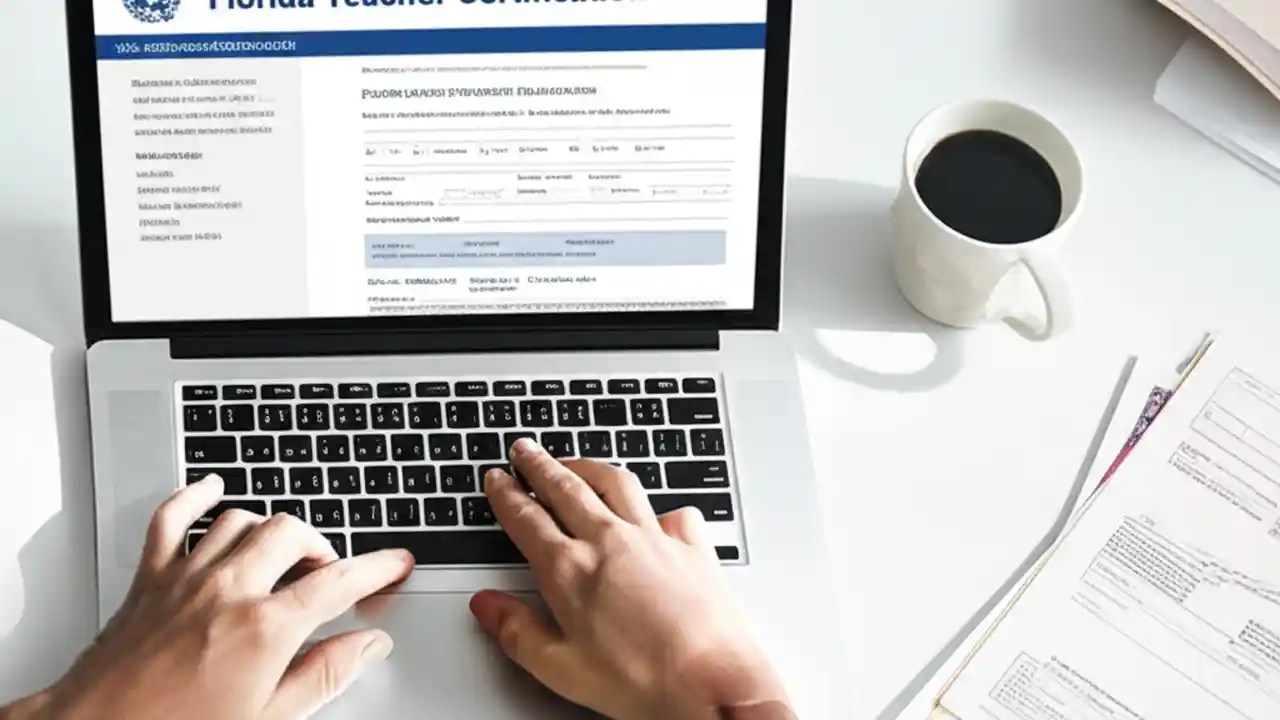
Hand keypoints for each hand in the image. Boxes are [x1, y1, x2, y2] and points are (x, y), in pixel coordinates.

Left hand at [8, 475, 413, 719]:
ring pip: (243, 519)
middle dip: (321, 547)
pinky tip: (211, 491)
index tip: (395, 564)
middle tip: (330, 572)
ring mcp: (186, 578)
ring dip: (270, 530)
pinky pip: (173, 517)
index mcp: (264, 629)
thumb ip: (325, 675)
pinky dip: (195, 497)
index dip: (376, 569)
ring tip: (283, 553)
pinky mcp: (149, 578)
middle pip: (293, 534)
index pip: (339, 581)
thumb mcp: (269, 719)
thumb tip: (367, 647)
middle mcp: (228, 590)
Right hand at [470, 440, 792, 719]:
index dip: (507, 495)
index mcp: (571, 570)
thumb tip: (487, 606)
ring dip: (589, 467)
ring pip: (616, 484)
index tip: (497, 479)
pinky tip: (653, 512)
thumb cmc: (644, 683)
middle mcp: (611, 542)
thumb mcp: (561, 668)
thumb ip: (518, 631)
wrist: (715, 685)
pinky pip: (669, 511)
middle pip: (566, 488)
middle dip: (541, 465)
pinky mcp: (691, 545)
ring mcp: (654, 537)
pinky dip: (655, 506)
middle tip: (525, 450)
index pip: (527, 519)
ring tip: (576, 463)